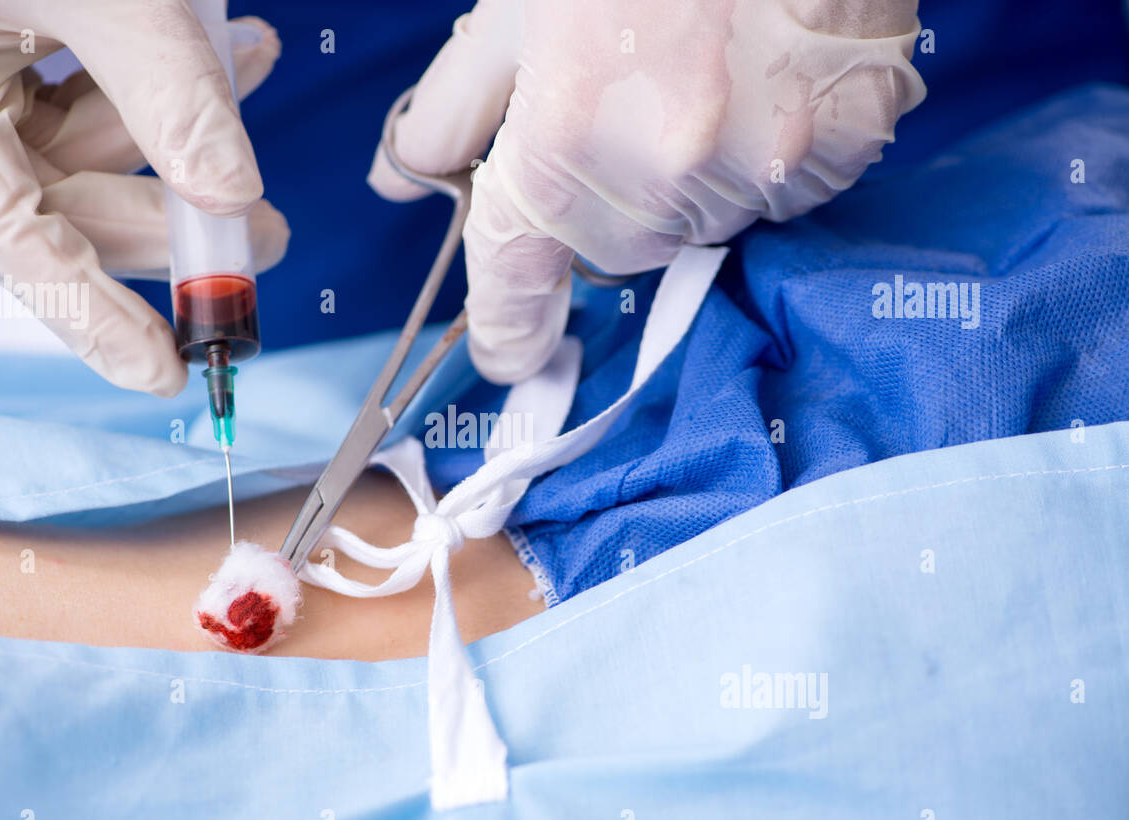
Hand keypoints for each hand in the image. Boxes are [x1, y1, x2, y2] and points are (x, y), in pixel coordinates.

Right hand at [0, 0, 289, 396]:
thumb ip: (165, 88)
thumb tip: (233, 191)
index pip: (21, 255)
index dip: (98, 324)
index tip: (169, 376)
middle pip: (67, 206)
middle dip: (176, 213)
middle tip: (269, 229)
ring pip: (80, 142)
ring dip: (175, 124)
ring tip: (257, 64)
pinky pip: (72, 85)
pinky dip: (146, 74)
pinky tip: (219, 41)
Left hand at [369, 0, 925, 383]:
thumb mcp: (512, 11)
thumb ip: (452, 108)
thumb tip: (404, 175)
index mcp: (560, 146)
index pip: (516, 281)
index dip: (510, 331)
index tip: (510, 358)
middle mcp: (658, 180)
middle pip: (613, 251)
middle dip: (604, 201)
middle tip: (623, 106)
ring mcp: (757, 170)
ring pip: (698, 226)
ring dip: (685, 180)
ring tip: (697, 76)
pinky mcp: (842, 148)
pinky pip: (781, 194)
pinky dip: (763, 157)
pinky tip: (759, 81)